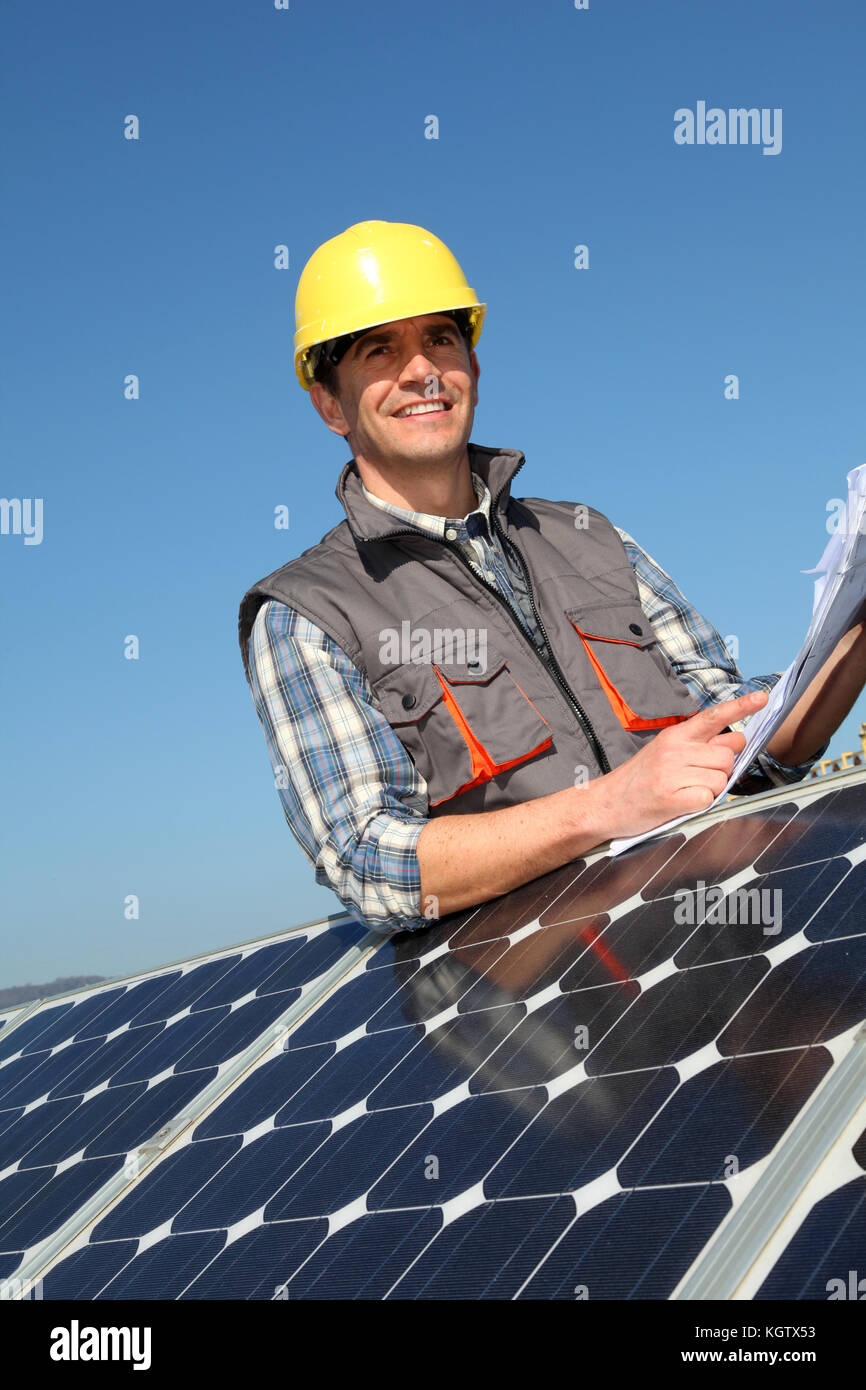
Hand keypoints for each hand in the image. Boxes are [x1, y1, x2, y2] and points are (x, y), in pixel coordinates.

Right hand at [585, 690, 768, 840]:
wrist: (604, 803)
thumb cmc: (639, 780)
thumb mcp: (666, 753)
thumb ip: (701, 746)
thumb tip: (736, 741)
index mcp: (674, 735)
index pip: (713, 717)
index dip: (740, 707)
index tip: (763, 698)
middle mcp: (674, 750)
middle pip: (727, 756)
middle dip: (721, 770)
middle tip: (698, 778)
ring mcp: (671, 774)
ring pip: (721, 779)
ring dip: (711, 790)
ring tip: (686, 792)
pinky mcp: (671, 799)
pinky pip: (708, 799)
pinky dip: (701, 805)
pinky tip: (682, 803)